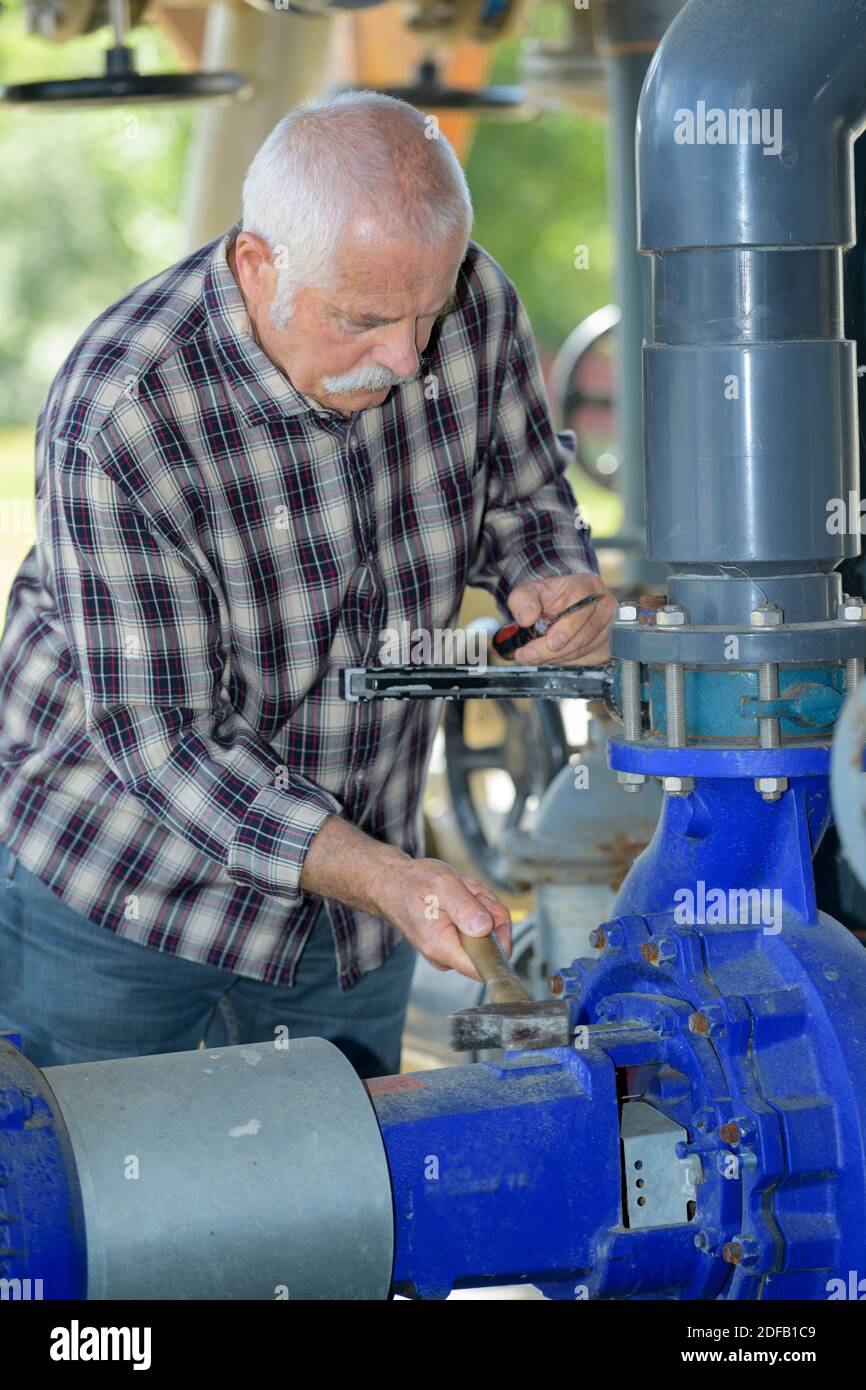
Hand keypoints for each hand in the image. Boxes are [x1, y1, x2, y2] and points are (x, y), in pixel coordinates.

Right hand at [300, 817, 511, 981]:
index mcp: (443, 948)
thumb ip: (465, 908)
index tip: (489, 913)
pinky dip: (475, 905)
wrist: (391, 882)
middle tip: (468, 890)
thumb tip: (486, 928)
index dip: (500, 940)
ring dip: (481, 903)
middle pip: (493, 942)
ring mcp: (451, 950)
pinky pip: (480, 925)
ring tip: (460, 889)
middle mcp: (448, 956)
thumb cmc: (412, 882)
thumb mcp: (443, 885)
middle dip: (488, 910)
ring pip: (489, 930)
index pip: (485, 966)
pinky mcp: (454, 942)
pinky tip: (460, 894)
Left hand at [506, 572, 614, 664]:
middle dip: (555, 650)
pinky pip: (586, 659)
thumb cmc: (549, 597)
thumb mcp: (530, 591)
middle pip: (585, 633)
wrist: (560, 606)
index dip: (567, 627)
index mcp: (588, 586)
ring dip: (556, 657)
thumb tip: (526, 618)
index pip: (583, 606)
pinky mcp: (606, 646)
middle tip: (530, 655)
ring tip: (533, 655)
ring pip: (584, 649)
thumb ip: (522, 600)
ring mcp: (608, 627)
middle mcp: (604, 606)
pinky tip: (550, 655)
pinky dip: (564, 660)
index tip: (551, 642)